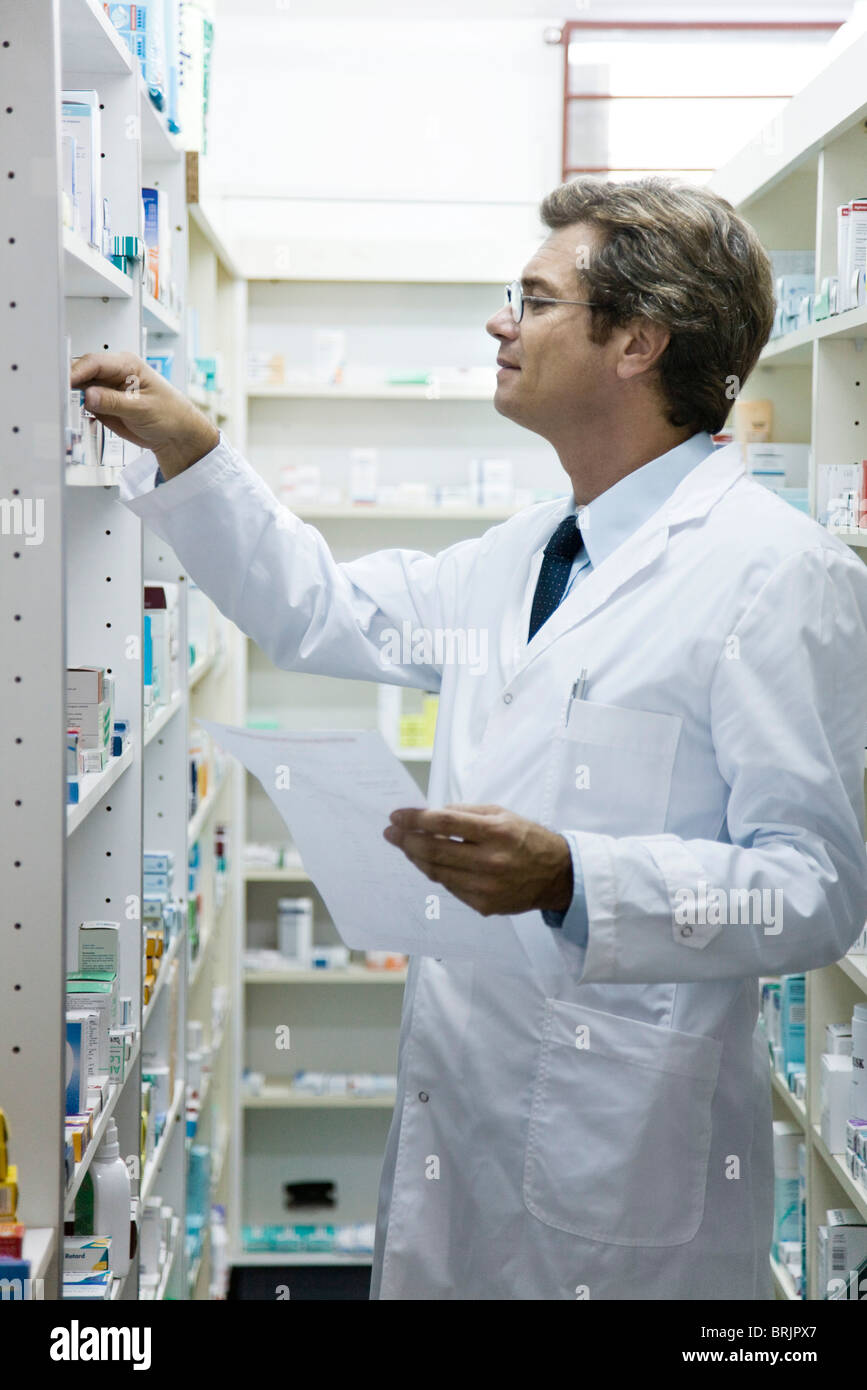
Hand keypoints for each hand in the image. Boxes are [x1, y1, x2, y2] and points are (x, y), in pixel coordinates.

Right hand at [70, 351, 219, 478]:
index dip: (76, 372)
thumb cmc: (171, 414)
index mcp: (126, 364)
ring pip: (79, 388)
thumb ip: (114, 402)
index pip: (94, 362)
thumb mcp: (143, 408)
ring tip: (65, 409)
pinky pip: (82, 404)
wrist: (177, 435)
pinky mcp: (103, 404)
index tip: (64, 384)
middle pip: (82, 372)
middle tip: (59, 398)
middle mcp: (113, 373)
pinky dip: (76, 409)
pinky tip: (73, 416)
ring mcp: (106, 389)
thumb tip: (89, 395)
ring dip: (70, 397)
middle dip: (69, 383)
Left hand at [383, 803, 573, 917]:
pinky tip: (429, 862)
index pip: (444, 822)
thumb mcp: (502, 813)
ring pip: (437, 872)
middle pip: (434, 850)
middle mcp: (490, 861)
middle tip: (391, 833)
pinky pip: (450, 887)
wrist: (556, 875)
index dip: (415, 819)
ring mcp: (486, 887)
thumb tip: (432, 814)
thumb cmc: (527, 839)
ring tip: (405, 846)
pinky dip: (436, 873)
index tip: (397, 816)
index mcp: (496, 832)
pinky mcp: (483, 905)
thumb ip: (467, 812)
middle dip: (406, 840)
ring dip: (415, 858)